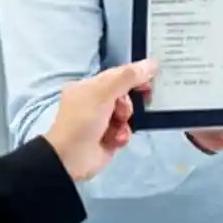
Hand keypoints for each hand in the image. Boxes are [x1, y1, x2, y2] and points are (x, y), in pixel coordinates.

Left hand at [44, 59, 157, 181]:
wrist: (70, 159)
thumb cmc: (82, 120)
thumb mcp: (103, 93)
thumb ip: (128, 77)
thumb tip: (151, 63)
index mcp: (88, 86)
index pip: (116, 76)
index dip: (134, 76)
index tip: (151, 80)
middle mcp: (94, 102)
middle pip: (124, 95)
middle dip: (128, 103)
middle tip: (128, 108)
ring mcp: (101, 121)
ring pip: (127, 114)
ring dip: (126, 121)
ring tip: (118, 126)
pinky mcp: (108, 138)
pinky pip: (125, 130)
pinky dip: (122, 134)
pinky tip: (115, 139)